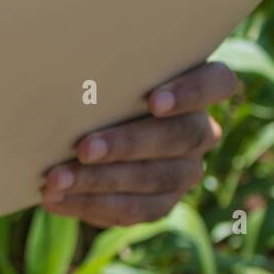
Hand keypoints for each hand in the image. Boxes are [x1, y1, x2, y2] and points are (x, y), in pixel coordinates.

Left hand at [39, 62, 237, 226]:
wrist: (82, 133)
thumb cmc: (94, 88)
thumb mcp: (100, 74)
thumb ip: (100, 70)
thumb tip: (58, 64)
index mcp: (196, 87)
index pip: (217, 83)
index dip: (191, 93)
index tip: (154, 101)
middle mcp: (199, 130)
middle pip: (179, 136)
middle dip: (127, 144)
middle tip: (83, 148)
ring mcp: (185, 170)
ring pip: (155, 179)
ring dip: (101, 181)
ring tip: (56, 180)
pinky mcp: (163, 201)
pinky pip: (137, 209)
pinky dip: (93, 205)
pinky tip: (57, 200)